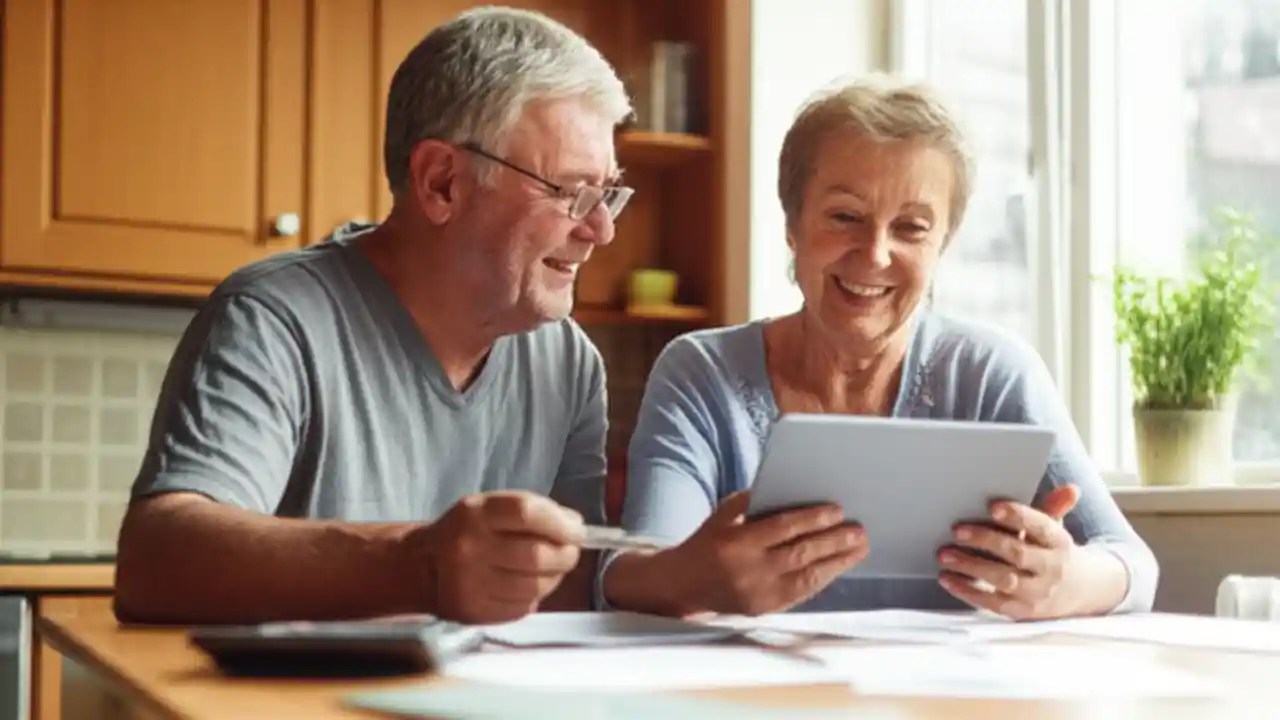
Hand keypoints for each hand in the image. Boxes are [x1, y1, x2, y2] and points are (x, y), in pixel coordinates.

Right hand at [412, 491, 585, 622]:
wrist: (422, 566)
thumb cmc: (468, 532)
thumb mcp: (491, 508)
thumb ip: (533, 511)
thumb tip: (575, 526)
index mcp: (476, 513)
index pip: (528, 513)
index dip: (561, 524)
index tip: (577, 531)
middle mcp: (469, 547)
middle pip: (537, 555)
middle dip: (565, 555)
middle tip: (569, 553)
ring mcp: (470, 583)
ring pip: (535, 585)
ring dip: (554, 578)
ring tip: (551, 569)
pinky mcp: (475, 611)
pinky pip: (523, 606)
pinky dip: (535, 596)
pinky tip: (528, 586)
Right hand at [659, 491, 866, 615]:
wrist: (683, 583)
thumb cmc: (709, 540)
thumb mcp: (724, 514)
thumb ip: (756, 502)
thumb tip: (799, 493)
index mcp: (736, 542)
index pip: (782, 528)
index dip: (812, 519)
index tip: (838, 511)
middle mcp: (748, 570)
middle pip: (800, 554)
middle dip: (833, 542)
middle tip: (859, 531)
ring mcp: (757, 593)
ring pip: (806, 578)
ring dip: (837, 563)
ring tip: (858, 549)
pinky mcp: (764, 609)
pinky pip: (800, 594)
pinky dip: (822, 579)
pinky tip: (837, 567)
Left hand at [938, 484, 1087, 619]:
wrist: (1081, 592)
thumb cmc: (1054, 552)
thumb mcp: (1056, 530)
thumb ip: (1054, 507)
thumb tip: (1070, 488)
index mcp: (1059, 542)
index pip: (1041, 527)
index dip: (1017, 516)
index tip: (992, 507)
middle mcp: (1051, 568)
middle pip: (1018, 553)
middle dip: (986, 540)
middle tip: (956, 530)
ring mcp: (1038, 593)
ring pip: (1004, 579)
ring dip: (972, 567)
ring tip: (945, 555)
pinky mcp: (1023, 611)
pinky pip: (993, 603)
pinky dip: (968, 591)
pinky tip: (947, 579)